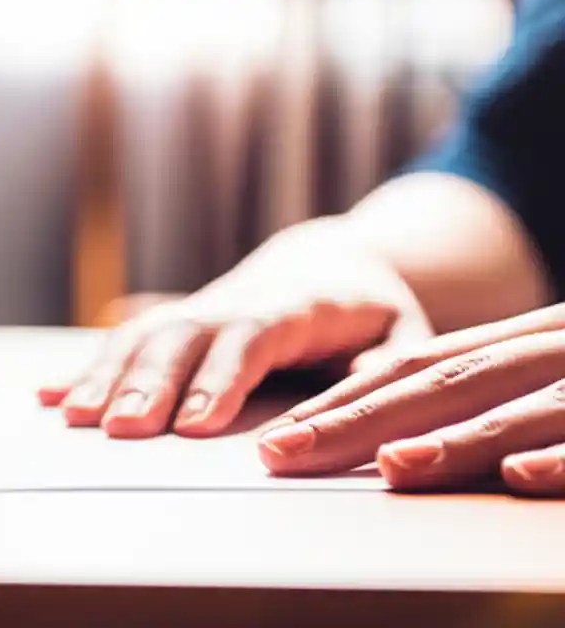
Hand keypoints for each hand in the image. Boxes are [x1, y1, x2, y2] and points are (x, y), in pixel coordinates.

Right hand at [39, 217, 432, 437]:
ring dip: (107, 378)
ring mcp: (196, 312)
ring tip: (77, 419)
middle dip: (148, 384)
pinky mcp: (172, 325)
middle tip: (122, 431)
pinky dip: (86, 370)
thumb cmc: (367, 311)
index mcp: (293, 306)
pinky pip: (123, 343)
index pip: (251, 338)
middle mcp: (233, 304)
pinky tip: (49, 396)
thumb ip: (382, 367)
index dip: (222, 378)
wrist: (327, 261)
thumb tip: (355, 402)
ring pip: (143, 338)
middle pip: (183, 338)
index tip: (196, 423)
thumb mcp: (400, 334)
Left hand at [259, 304, 564, 494]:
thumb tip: (395, 447)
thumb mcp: (545, 382)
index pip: (421, 369)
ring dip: (453, 437)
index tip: (281, 435)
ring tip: (388, 463)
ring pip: (520, 407)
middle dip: (360, 418)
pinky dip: (560, 457)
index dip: (346, 400)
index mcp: (524, 343)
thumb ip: (487, 403)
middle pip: (449, 383)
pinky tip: (516, 474)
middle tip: (283, 451)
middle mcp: (553, 353)